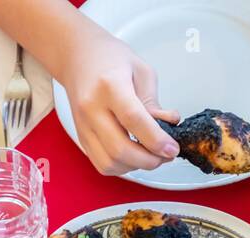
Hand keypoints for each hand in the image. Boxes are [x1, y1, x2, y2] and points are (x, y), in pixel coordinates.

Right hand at [56, 25, 179, 175]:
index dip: (156, 140)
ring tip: (150, 156)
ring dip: (135, 166)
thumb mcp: (141, 70)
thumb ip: (154, 102)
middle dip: (149, 160)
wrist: (77, 57)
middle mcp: (92, 108)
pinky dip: (122, 167)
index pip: (133, 120)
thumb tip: (168, 126)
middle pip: (120, 148)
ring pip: (110, 163)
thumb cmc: (110, 59)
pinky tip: (134, 156)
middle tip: (165, 155)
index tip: (172, 148)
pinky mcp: (81, 137)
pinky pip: (102, 164)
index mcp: (109, 85)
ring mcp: (83, 125)